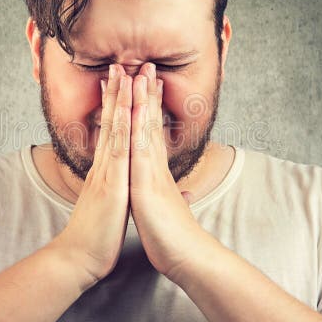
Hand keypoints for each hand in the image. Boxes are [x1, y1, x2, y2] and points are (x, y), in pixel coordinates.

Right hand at [49, 64, 132, 285]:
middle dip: (117, 92)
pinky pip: (119, 151)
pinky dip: (125, 127)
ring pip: (114, 129)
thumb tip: (122, 186)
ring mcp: (106, 173)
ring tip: (123, 73)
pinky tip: (129, 109)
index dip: (118, 106)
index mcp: (106, 171)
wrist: (78, 259)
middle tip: (120, 63)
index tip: (122, 83)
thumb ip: (115, 193)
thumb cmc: (95, 238)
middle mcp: (104, 166)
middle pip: (111, 121)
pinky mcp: (111, 184)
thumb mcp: (110, 209)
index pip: (113, 131)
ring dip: (120, 100)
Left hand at [129, 62, 213, 280]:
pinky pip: (142, 150)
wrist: (187, 257)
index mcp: (155, 173)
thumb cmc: (175, 238)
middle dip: (146, 93)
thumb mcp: (168, 212)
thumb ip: (172, 197)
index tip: (145, 86)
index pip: (151, 133)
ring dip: (143, 100)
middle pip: (150, 122)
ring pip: (147, 129)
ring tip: (140, 73)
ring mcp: (153, 173)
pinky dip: (138, 128)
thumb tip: (179, 193)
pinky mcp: (148, 184)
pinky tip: (134, 109)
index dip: (147, 108)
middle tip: (145, 64)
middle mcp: (155, 167)